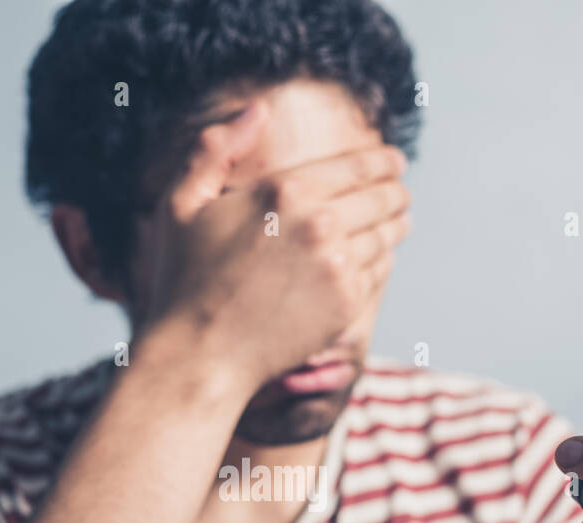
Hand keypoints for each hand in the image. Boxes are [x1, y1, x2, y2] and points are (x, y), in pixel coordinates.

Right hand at [135, 101, 410, 396]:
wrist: (201, 353)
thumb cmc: (184, 279)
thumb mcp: (181, 203)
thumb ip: (216, 150)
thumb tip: (258, 110)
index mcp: (284, 190)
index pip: (357, 165)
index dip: (382, 160)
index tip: (394, 161)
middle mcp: (319, 223)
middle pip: (380, 198)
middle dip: (396, 191)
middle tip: (401, 192)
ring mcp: (337, 266)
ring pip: (385, 235)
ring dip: (397, 224)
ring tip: (400, 220)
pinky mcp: (345, 304)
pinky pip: (377, 272)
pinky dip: (382, 260)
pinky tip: (380, 256)